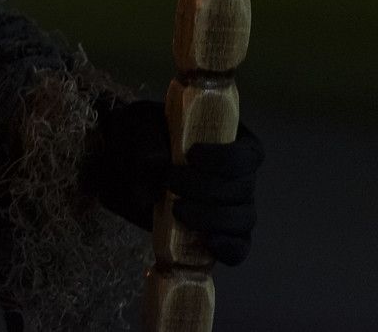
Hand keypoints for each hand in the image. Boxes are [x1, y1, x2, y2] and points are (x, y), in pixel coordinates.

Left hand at [80, 97, 261, 265]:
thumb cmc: (144, 141)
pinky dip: (228, 248)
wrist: (130, 170)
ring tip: (177, 211)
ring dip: (211, 218)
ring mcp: (234, 209)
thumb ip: (147, 141)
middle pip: (243, 189)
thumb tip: (156, 161)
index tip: (192, 156)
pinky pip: (238, 247)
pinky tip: (209, 242)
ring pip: (243, 219)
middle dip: (206, 188)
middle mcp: (241, 178)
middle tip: (170, 183)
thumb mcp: (140, 129)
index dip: (224, 158)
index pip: (247, 155)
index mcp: (232, 144)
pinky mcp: (222, 235)